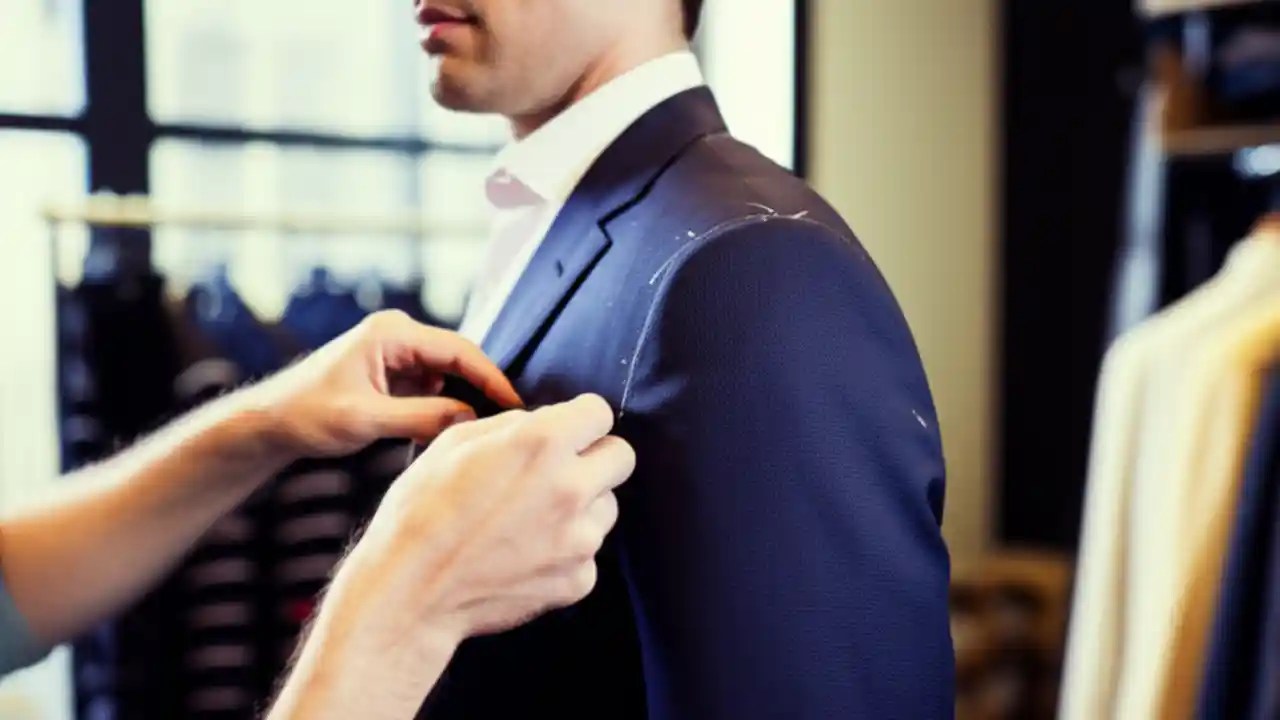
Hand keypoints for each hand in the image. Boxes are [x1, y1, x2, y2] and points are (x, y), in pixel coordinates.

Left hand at [245, 310, 521, 459]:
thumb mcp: (365, 420)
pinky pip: (432, 386)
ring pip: (448, 374)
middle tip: (511, 420)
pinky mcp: (394, 372)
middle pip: (458, 359)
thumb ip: (420, 417)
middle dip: (483, 389)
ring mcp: (396, 352)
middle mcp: (398, 334)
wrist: (271, 422)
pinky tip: (452, 431)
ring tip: (486, 429)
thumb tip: (470, 417)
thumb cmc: (308, 415)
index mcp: (392, 333)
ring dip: (463, 400)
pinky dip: (444, 407)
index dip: (491, 377)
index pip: (458, 350)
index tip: (516, 404)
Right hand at [268, 394, 633, 719]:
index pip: (600, 412)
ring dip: (582, 506)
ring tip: (532, 519)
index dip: (579, 420)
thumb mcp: (455, 442)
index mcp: (543, 442)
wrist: (410, 591)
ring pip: (607, 506)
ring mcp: (581, 539)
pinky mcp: (580, 579)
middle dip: (595, 457)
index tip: (566, 432)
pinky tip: (527, 555)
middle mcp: (571, 486)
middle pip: (622, 457)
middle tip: (559, 471)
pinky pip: (589, 553)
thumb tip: (544, 423)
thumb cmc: (422, 510)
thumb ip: (512, 425)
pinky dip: (567, 552)